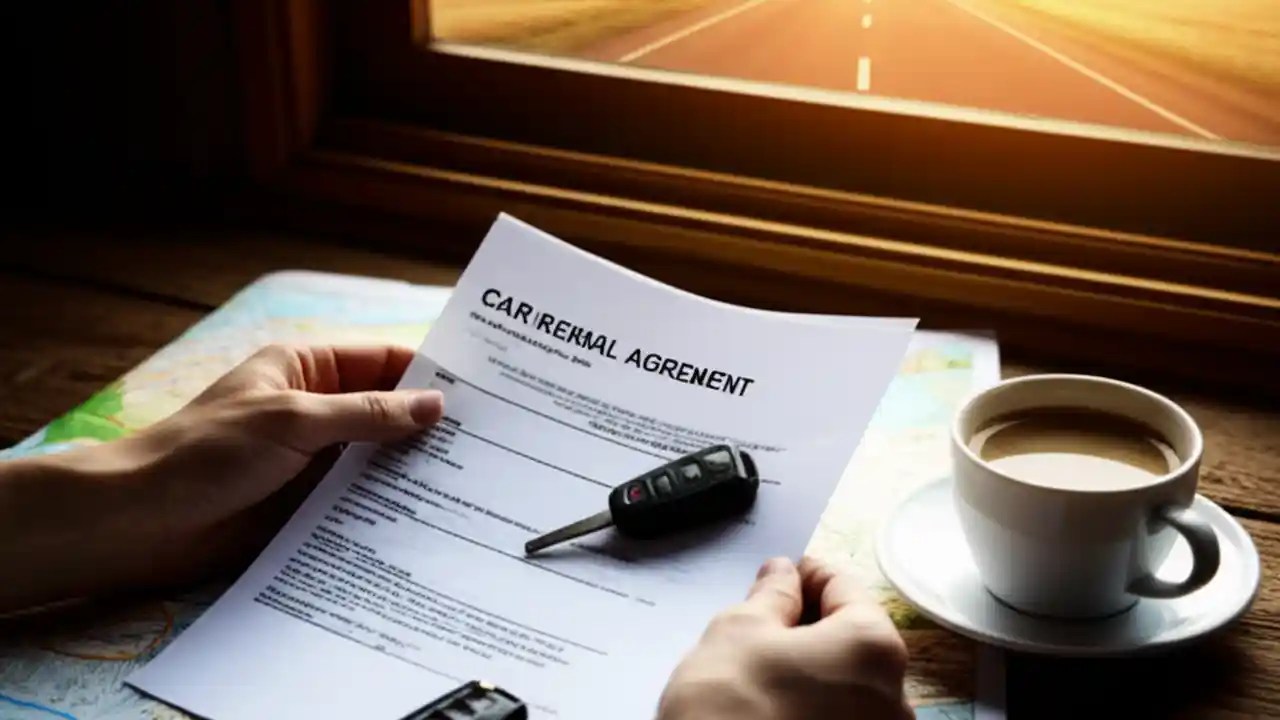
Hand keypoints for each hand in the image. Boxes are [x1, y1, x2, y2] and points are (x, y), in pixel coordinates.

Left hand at [0, 344, 442, 612]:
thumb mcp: (293, 421)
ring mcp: (314, 456)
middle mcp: (315, 407)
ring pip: (379, 456)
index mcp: (306, 367)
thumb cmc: (208, 453)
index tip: (484, 390)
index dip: (431, 371)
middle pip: (388, 409)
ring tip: (475, 480)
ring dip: (415, 467)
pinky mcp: (309, 501)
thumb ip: (368, 414)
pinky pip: (361, 497)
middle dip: (431, 423)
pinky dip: (392, 502)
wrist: (143, 520)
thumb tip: (436, 406)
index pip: (384, 359)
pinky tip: (432, 513)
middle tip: (493, 441)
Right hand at [657, 556, 912, 719]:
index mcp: (874, 647)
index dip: (807, 575)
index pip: (844, 588)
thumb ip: (772, 596)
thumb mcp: (739, 631)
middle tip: (761, 621)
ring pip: (847, 684)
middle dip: (809, 625)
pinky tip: (770, 706)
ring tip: (759, 669)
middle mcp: (894, 698)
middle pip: (852, 639)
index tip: (780, 575)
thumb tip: (784, 576)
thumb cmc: (729, 705)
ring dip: (811, 669)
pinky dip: (812, 706)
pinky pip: (839, 718)